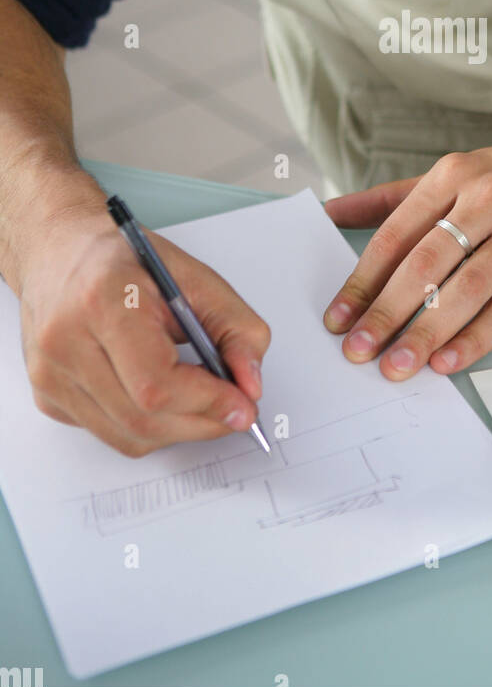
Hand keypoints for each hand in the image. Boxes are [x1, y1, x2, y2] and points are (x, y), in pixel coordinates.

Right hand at [17, 204, 269, 455]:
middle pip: (142, 418)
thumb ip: (235, 328)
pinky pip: (108, 432)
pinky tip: (161, 397)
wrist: (60, 250)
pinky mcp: (46, 394)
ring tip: (202, 403)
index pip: (156, 384)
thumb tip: (250, 385)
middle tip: (233, 412)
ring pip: (127, 436)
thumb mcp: (194, 277)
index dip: (207, 402)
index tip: (242, 406)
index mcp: (102, 301)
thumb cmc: (124, 259)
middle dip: (201, 423)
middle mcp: (66, 341)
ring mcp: (49, 373)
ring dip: (177, 430)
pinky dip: (146, 426)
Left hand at [322, 135, 491, 377]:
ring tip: (397, 367)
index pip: (396, 234)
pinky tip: (449, 361)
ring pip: (464, 290)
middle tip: (357, 351)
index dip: (362, 280)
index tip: (337, 317)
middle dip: (385, 313)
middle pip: (424, 264)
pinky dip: (476, 338)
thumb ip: (393, 198)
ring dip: (425, 333)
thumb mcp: (460, 173)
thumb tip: (328, 214)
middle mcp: (486, 199)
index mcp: (453, 176)